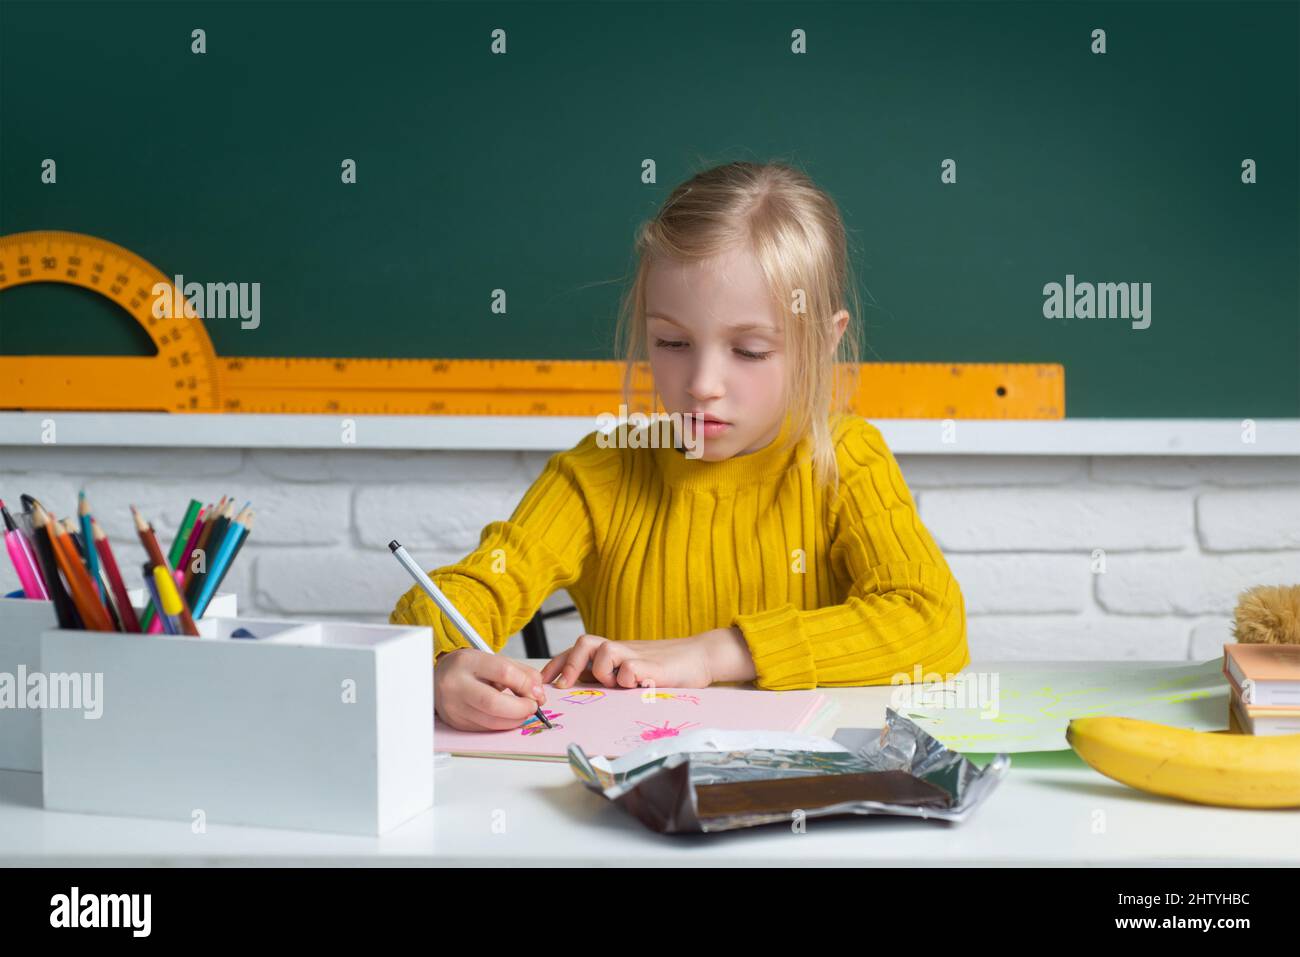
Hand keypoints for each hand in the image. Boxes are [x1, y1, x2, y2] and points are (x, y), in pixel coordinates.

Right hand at [434, 648, 548, 731]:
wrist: (437, 679)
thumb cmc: (469, 669)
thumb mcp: (492, 660)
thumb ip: (520, 672)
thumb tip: (538, 693)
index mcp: (467, 662)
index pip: (503, 673)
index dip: (525, 684)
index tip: (536, 691)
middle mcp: (456, 685)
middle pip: (494, 703)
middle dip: (521, 708)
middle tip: (533, 707)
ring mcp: (454, 707)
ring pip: (491, 721)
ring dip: (515, 720)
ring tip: (523, 712)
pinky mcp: (456, 723)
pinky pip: (485, 728)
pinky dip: (502, 725)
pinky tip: (507, 717)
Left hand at [540, 628, 753, 689]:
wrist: (699, 657)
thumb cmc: (663, 667)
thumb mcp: (629, 672)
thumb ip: (606, 676)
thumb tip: (574, 687)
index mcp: (613, 652)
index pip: (577, 651)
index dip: (556, 664)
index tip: (542, 681)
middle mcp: (621, 649)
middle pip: (585, 643)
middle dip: (570, 663)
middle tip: (564, 686)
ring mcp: (636, 655)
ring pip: (605, 651)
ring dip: (603, 671)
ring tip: (616, 685)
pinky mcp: (653, 665)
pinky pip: (630, 669)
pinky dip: (628, 678)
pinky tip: (638, 686)